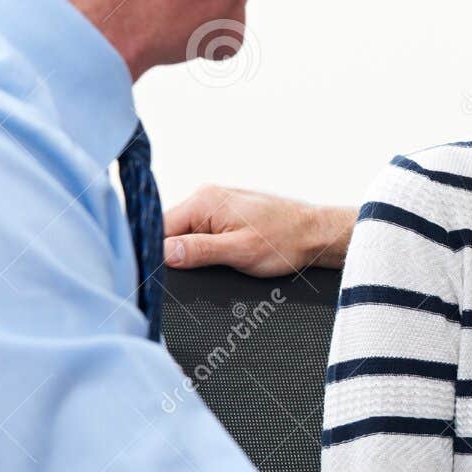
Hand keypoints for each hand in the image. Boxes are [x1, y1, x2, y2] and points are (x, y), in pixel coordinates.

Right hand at [163, 185, 354, 275]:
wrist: (315, 233)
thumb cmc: (285, 241)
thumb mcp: (240, 252)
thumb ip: (198, 251)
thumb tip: (162, 254)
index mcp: (204, 201)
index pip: (159, 228)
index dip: (157, 254)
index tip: (159, 275)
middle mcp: (206, 196)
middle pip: (170, 231)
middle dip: (177, 255)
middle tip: (194, 274)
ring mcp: (215, 204)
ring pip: (185, 233)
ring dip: (193, 253)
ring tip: (215, 264)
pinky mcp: (225, 213)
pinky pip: (201, 232)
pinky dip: (205, 248)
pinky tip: (220, 258)